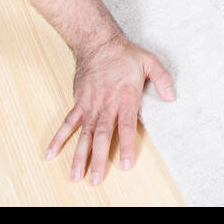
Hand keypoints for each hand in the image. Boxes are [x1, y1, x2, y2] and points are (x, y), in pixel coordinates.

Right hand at [44, 34, 175, 184]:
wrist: (99, 43)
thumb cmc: (125, 54)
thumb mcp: (150, 62)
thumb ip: (162, 79)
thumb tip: (172, 97)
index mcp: (125, 98)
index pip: (127, 126)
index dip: (126, 145)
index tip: (126, 164)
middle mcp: (106, 105)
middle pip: (102, 136)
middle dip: (98, 159)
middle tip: (96, 180)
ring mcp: (90, 105)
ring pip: (84, 134)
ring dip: (79, 155)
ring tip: (75, 175)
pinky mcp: (79, 103)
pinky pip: (68, 123)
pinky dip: (59, 138)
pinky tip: (51, 153)